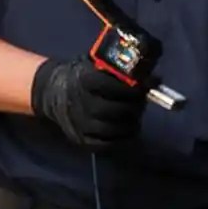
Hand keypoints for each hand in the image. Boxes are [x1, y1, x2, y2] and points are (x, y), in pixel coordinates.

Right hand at [30, 55, 151, 150]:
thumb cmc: (83, 76)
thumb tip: (152, 74)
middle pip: (114, 109)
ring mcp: (81, 124)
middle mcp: (81, 104)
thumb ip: (121, 67)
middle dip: (134, 105)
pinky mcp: (82, 140)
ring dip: (131, 122)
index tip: (145, 84)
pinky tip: (129, 127)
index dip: (130, 87)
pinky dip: (123, 138)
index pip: (109, 85)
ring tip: (136, 114)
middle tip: (143, 100)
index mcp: (84, 80)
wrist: (54, 94)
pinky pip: (107, 145)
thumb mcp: (96, 63)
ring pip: (112, 129)